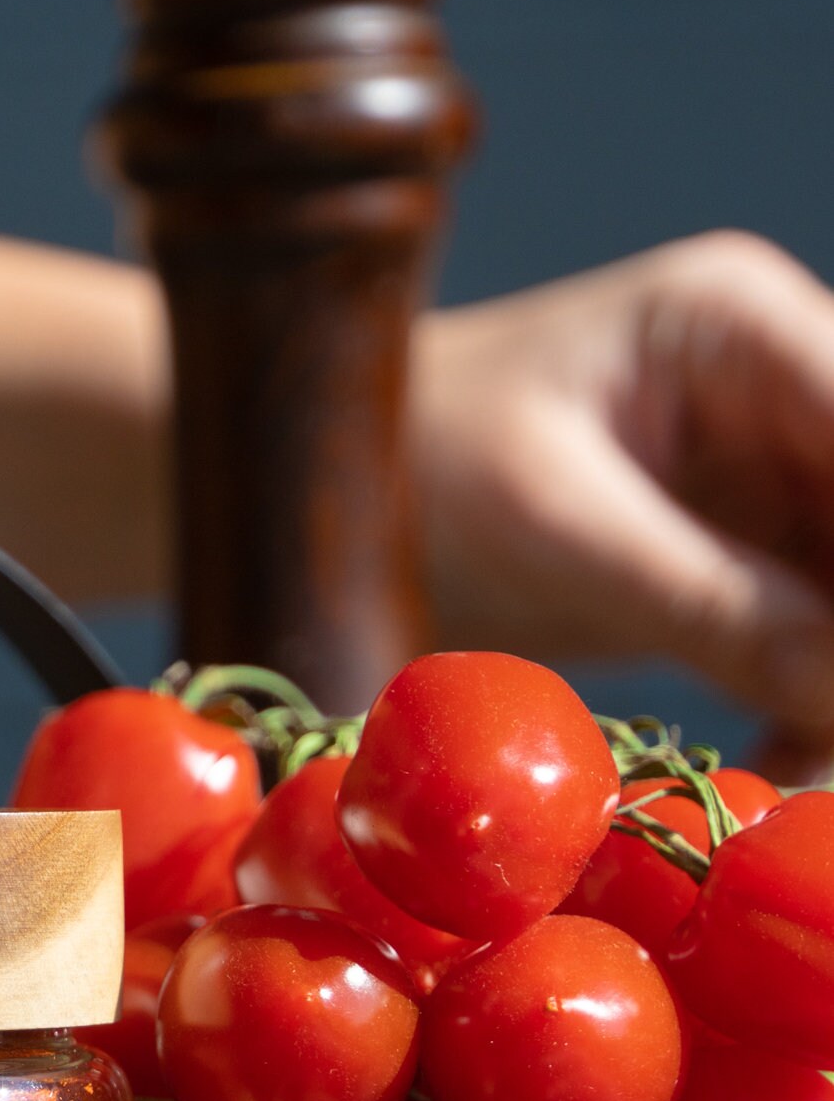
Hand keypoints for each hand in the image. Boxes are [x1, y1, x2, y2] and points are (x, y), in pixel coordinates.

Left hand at [414, 232, 833, 768]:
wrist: (316, 497)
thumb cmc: (405, 471)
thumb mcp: (554, 534)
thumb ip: (714, 606)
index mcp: (734, 324)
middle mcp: (778, 379)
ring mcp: (767, 467)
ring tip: (807, 765)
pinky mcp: (739, 552)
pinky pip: (817, 638)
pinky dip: (809, 710)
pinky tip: (773, 776)